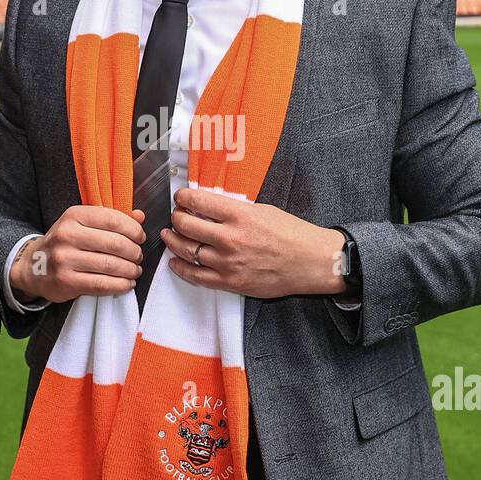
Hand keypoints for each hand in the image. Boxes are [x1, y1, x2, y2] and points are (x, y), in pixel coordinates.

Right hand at [11, 206, 146, 302]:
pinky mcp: (66, 282)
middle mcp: (67, 235)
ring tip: (135, 271)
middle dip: (134, 252)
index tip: (140, 238)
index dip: (133, 230)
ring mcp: (64, 259)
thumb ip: (111, 218)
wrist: (34, 266)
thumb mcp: (83, 224)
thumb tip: (140, 216)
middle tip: (138, 257)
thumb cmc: (65, 243)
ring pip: (110, 265)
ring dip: (130, 270)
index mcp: (73, 215)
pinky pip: (102, 284)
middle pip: (115, 243)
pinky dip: (120, 285)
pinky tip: (126, 284)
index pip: (113, 219)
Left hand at [160, 188, 347, 298]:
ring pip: (186, 250)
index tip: (181, 197)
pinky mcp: (230, 282)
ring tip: (169, 234)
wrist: (311, 262)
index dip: (183, 197)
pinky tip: (174, 261)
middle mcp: (230, 238)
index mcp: (239, 215)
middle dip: (176, 217)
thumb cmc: (292, 234)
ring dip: (173, 240)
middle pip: (186, 224)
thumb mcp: (263, 210)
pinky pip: (195, 275)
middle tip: (176, 215)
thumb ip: (235, 210)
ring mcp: (227, 262)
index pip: (198, 201)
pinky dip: (180, 267)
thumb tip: (210, 207)